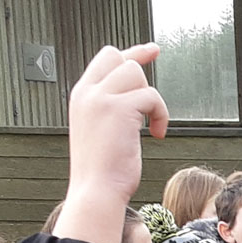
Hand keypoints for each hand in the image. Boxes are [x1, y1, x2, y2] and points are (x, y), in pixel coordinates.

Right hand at [53, 43, 169, 242]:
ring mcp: (101, 98)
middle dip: (142, 73)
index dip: (132, 53)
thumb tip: (135, 98)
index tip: (151, 51)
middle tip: (155, 92)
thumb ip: (110, 110)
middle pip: (121, 58)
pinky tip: (156, 134)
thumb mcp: (99, 132)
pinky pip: (151, 96)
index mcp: (81, 97)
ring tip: (151, 125)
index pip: (105, 60)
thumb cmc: (101, 171)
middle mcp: (87, 92)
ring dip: (152, 100)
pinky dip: (160, 114)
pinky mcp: (118, 108)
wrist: (96, 191)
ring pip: (136, 73)